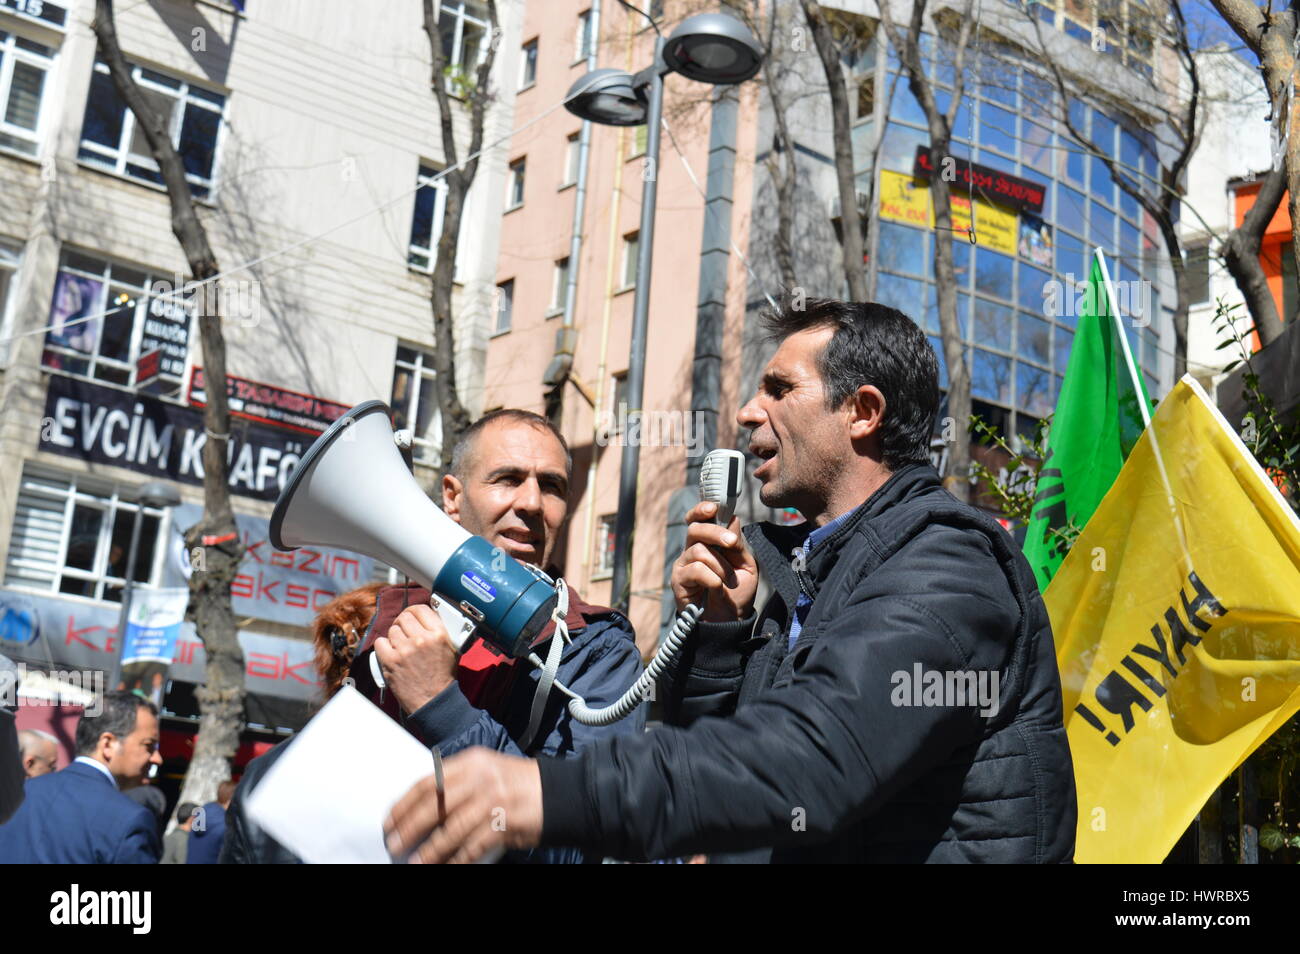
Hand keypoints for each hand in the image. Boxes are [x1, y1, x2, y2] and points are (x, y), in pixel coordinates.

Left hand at [374, 603, 458, 713]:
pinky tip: (391, 653)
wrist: (433, 700)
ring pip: (392, 630)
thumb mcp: (451, 648)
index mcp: (438, 634)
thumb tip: (426, 617)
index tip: (411, 616)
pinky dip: (384, 647)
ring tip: (401, 647)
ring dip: (394, 637)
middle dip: (403, 623)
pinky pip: (380, 642)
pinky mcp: (391, 661)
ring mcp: (405, 650)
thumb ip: (439, 631)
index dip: (413, 611)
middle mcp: (421, 639)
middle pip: (404, 617)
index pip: (420, 609)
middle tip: (404, 632)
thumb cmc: (443, 676)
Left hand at [384, 747, 542, 862]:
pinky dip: (457, 860)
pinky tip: (446, 867)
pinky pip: (473, 846)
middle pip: (434, 804)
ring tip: (416, 862)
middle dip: (409, 826)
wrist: (558, 793)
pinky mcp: (504, 823)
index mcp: (471, 762)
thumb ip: (457, 783)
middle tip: (394, 843)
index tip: (390, 821)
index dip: (404, 804)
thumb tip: (421, 810)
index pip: (428, 782)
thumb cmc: (517, 785)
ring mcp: (492, 801)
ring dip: (431, 849)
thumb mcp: (486, 771)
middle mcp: (480, 778)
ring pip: (451, 829)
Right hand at [671, 501, 758, 621]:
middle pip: (695, 529)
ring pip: (699, 550)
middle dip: (715, 532)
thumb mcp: (746, 566)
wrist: (729, 621)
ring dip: (720, 566)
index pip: (699, 519)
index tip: (712, 507)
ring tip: (728, 581)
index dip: (701, 509)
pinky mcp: (678, 580)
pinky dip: (711, 578)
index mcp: (709, 543)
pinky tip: (717, 587)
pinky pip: (695, 570)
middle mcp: (693, 550)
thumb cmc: (736, 593)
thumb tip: (732, 519)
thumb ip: (738, 544)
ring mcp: (684, 564)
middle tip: (731, 544)